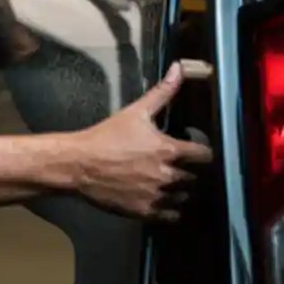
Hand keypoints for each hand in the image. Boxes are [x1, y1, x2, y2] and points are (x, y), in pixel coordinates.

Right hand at [70, 63, 214, 221]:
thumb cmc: (106, 136)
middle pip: (194, 177)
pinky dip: (169, 209)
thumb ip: (163, 92)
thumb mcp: (136, 112)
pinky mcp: (145, 211)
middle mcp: (167, 175)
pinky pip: (171, 215)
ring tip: (165, 182)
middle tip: (172, 165)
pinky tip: (159, 199)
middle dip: (186, 171)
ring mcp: (157, 195)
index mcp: (169, 150)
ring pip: (183, 197)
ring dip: (178, 190)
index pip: (204, 156)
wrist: (78, 164)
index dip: (200, 152)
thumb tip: (179, 68)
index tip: (192, 150)